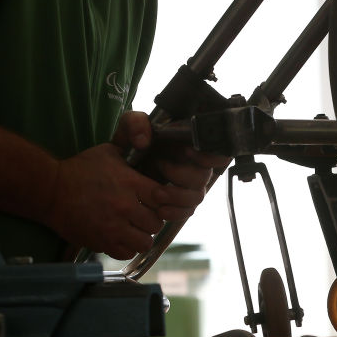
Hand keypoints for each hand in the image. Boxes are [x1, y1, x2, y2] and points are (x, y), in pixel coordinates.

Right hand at [45, 140, 165, 259]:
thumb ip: (131, 154)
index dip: (163, 201)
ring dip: (141, 236)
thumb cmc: (79, 169)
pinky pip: (126, 253)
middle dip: (153, 220)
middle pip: (156, 223)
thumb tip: (148, 151)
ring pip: (144, 242)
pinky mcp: (101, 242)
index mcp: (130, 183)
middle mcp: (124, 206)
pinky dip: (127, 248)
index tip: (156, 201)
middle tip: (144, 216)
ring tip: (134, 229)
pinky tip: (121, 238)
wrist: (50, 191)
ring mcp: (113, 226)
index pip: (163, 197)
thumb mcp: (108, 153)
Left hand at [115, 111, 230, 221]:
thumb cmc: (130, 142)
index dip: (210, 155)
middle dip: (183, 176)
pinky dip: (176, 213)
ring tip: (156, 195)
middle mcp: (194, 165)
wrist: (120, 166)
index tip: (188, 151)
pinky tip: (160, 210)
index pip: (217, 150)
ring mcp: (188, 184)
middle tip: (160, 168)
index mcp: (190, 144)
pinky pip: (187, 211)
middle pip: (205, 175)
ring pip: (197, 196)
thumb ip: (135, 123)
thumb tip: (144, 141)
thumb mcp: (129, 125)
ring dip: (178, 197)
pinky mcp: (179, 201)